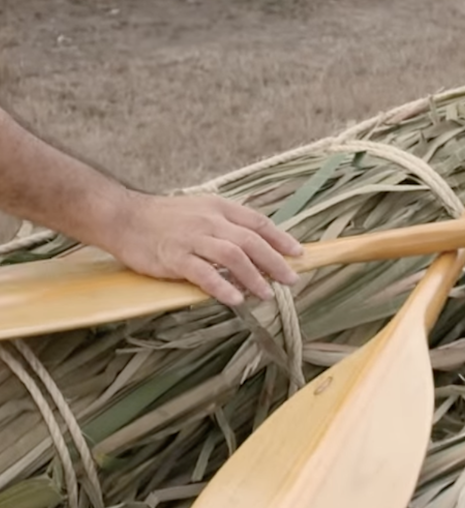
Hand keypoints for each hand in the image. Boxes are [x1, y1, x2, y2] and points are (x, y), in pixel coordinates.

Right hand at [101, 192, 303, 305]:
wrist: (123, 217)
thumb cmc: (164, 217)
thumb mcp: (201, 209)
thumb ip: (227, 224)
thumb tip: (255, 242)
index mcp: (219, 208)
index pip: (258, 222)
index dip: (280, 238)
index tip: (298, 253)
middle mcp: (210, 221)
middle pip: (251, 241)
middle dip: (275, 261)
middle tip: (291, 279)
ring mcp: (192, 238)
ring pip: (233, 256)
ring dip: (255, 276)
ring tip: (268, 293)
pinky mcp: (174, 257)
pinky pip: (204, 273)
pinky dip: (223, 286)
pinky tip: (236, 299)